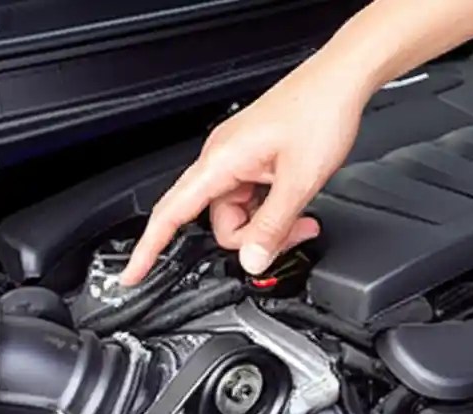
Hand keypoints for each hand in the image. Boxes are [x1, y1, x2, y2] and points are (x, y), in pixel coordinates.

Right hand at [121, 62, 364, 284]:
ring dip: (270, 223)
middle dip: (254, 237)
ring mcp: (238, 159)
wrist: (339, 82)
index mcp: (219, 161)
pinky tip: (297, 198)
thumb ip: (272, 226)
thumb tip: (252, 260)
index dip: (149, 249)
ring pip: (241, 214)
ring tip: (303, 212)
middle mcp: (221, 159)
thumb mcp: (299, 181)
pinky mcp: (254, 158)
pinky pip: (253, 198)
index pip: (170, 214)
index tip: (133, 274)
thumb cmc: (318, 112)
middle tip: (293, 231)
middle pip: (220, 223)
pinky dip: (273, 207)